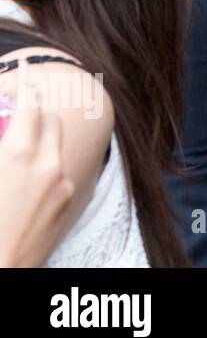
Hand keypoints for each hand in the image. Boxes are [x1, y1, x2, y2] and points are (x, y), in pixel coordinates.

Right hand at [0, 75, 75, 267]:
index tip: (26, 69)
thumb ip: (0, 137)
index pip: (32, 105)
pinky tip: (25, 183)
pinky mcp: (68, 203)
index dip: (28, 83)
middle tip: (22, 109)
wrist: (0, 268)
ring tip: (20, 148)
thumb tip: (5, 123)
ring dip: (43, 140)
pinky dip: (45, 169)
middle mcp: (47, 165)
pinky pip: (59, 174)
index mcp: (18, 154)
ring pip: (57, 148)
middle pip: (52, 121)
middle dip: (38, 111)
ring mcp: (62, 184)